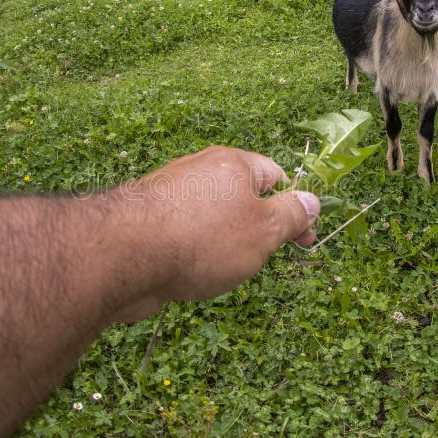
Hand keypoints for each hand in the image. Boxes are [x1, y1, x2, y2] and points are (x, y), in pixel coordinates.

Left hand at [112, 146, 319, 319]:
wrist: (124, 256)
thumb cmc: (202, 239)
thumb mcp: (263, 230)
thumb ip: (291, 216)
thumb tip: (312, 201)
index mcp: (231, 164)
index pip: (275, 176)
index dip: (294, 207)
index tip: (303, 240)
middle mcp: (199, 171)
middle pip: (242, 198)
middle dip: (257, 231)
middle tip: (260, 259)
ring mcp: (170, 195)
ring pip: (212, 220)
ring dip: (225, 246)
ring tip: (221, 270)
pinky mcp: (148, 222)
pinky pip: (184, 235)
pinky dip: (194, 254)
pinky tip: (190, 274)